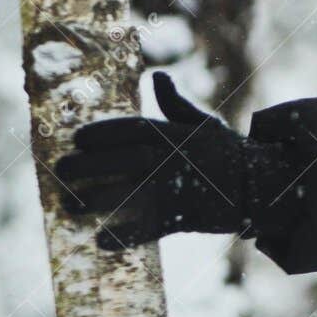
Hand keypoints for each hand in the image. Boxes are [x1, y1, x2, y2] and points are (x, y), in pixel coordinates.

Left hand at [55, 71, 258, 249]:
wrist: (258, 185)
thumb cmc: (226, 151)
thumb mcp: (203, 123)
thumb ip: (175, 103)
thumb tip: (157, 75)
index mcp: (173, 134)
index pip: (128, 129)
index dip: (98, 133)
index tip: (75, 139)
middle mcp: (169, 159)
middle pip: (118, 160)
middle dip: (83, 166)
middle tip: (58, 172)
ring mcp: (174, 189)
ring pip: (125, 194)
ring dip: (92, 201)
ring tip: (67, 206)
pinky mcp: (181, 217)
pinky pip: (145, 229)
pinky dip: (122, 237)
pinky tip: (99, 241)